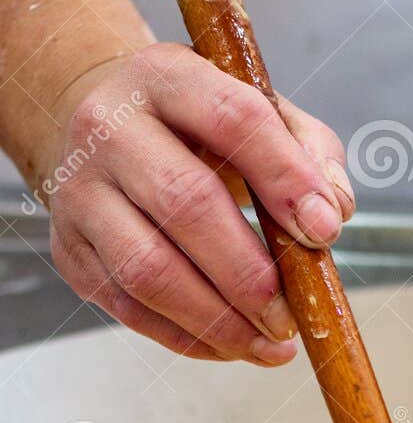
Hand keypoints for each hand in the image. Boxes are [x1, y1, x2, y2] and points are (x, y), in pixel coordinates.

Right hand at [40, 43, 354, 365]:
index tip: (324, 233)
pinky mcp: (70, 249)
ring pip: (147, 269)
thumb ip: (309, 154)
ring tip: (270, 343)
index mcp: (166, 77)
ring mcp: (80, 192)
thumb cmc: (199, 131)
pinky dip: (190, 339)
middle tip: (291, 315)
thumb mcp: (260, 114)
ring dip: (219, 321)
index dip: (285, 178)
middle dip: (248, 272)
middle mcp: (109, 127)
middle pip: (183, 202)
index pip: (233, 118)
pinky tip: (234, 346)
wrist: (105, 135)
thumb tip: (331, 213)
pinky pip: (130, 308)